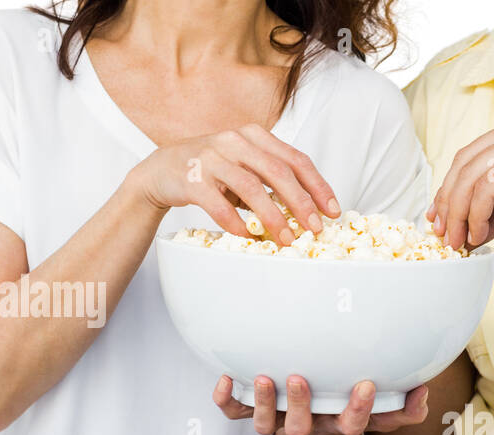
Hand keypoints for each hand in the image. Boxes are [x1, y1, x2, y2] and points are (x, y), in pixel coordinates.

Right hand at [127, 125, 340, 242]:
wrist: (160, 171)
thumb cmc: (212, 172)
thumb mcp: (245, 167)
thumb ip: (272, 180)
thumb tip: (310, 211)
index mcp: (253, 136)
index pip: (295, 159)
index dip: (318, 186)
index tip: (333, 211)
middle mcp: (233, 141)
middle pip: (277, 172)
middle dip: (301, 203)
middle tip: (315, 229)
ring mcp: (210, 157)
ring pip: (251, 188)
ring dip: (273, 217)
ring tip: (287, 240)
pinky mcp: (191, 178)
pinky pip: (218, 204)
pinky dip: (236, 223)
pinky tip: (249, 237)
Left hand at [214, 375, 428, 434]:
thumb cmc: (349, 417)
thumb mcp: (380, 417)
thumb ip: (404, 409)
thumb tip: (423, 391)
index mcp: (338, 427)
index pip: (351, 425)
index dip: (357, 409)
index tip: (366, 385)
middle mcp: (308, 427)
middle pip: (300, 427)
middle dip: (299, 405)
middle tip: (298, 378)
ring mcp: (280, 423)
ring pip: (265, 425)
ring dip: (261, 403)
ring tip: (263, 378)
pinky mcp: (257, 416)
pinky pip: (236, 414)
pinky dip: (227, 399)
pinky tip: (224, 378)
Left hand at [427, 110, 493, 248]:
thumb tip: (471, 233)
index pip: (469, 157)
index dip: (449, 190)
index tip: (441, 220)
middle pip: (462, 164)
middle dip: (447, 203)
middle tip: (443, 236)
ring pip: (469, 175)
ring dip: (458, 213)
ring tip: (459, 242)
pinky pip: (486, 186)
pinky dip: (476, 213)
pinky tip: (479, 234)